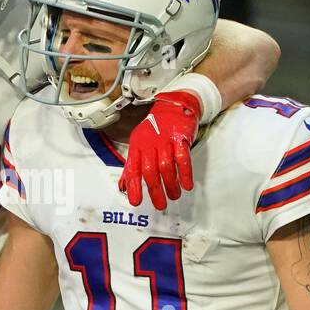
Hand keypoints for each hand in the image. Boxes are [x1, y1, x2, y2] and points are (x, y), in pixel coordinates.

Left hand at [119, 90, 199, 209]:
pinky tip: (186, 184)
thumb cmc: (157, 128)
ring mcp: (165, 140)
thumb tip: (123, 186)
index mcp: (137, 146)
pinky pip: (182, 158)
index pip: (133, 169)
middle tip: (161, 204)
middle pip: (150, 171)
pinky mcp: (180, 138)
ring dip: (171, 185)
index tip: (136, 202)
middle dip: (155, 191)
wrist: (174, 105)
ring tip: (174, 195)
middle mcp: (149, 143)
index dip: (134, 187)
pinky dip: (184, 173)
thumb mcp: (139, 144)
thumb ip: (132, 165)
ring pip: (166, 167)